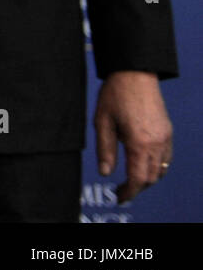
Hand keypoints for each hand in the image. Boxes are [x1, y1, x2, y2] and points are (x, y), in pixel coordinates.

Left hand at [93, 70, 172, 203]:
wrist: (135, 72)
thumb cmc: (115, 94)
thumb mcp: (102, 122)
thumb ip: (105, 149)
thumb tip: (105, 172)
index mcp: (139, 142)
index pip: (139, 178)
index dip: (129, 192)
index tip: (119, 197)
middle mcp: (157, 142)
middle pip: (152, 177)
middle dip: (138, 187)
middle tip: (122, 190)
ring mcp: (165, 136)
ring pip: (162, 169)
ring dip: (148, 177)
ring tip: (131, 178)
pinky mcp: (168, 131)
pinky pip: (166, 157)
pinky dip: (156, 165)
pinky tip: (143, 162)